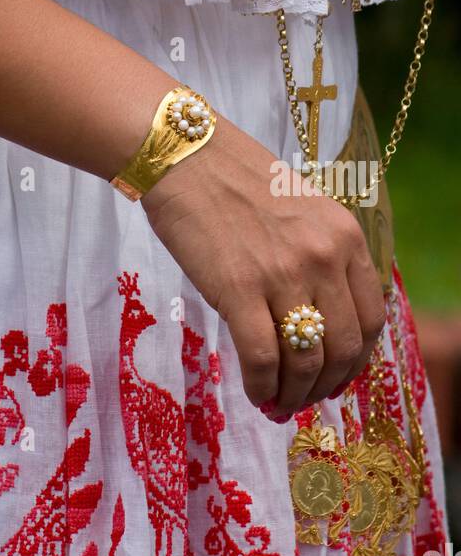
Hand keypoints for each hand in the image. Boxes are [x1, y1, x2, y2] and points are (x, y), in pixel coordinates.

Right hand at [140, 116, 386, 416]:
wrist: (184, 154)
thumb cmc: (235, 177)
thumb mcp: (301, 208)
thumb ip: (319, 254)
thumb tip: (319, 321)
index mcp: (344, 235)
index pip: (371, 316)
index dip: (356, 357)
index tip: (337, 372)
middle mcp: (323, 256)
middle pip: (345, 347)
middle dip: (327, 384)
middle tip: (306, 396)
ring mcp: (283, 274)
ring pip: (306, 361)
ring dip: (295, 393)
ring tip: (278, 401)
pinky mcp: (239, 290)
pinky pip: (262, 359)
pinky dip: (262, 387)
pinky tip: (255, 392)